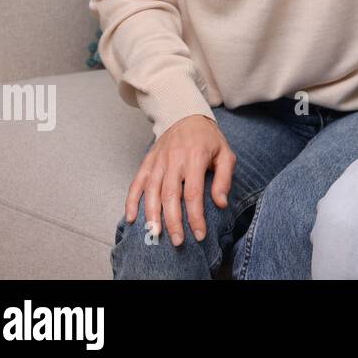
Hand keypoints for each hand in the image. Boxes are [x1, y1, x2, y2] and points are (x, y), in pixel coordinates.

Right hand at [125, 114, 234, 245]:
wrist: (186, 116)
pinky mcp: (147, 162)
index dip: (196, 216)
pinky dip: (131, 201)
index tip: (199, 234)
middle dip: (173, 221)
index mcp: (195, 158)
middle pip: (170, 195)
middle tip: (178, 241)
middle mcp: (174, 160)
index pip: (194, 193)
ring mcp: (158, 161)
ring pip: (151, 191)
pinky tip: (131, 218)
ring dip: (152, 215)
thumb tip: (220, 203)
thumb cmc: (209, 140)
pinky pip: (137, 183)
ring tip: (155, 235)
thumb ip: (224, 178)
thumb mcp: (225, 154)